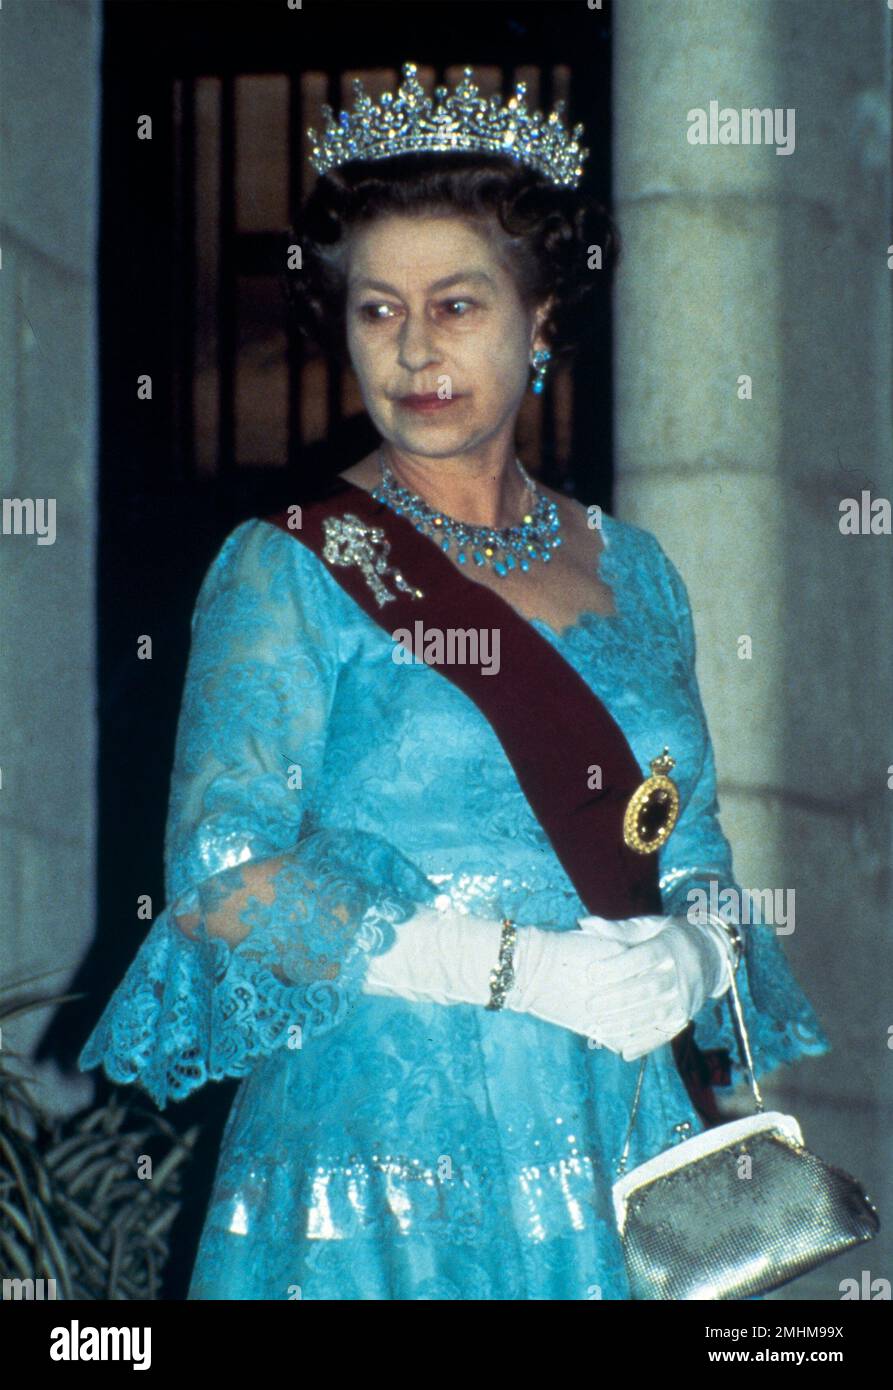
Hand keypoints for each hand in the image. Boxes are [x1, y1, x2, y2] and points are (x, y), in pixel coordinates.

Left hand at [573, 913, 732, 1059]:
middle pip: (648, 988)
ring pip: (655, 1013)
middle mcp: (681, 973)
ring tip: (599, 1027)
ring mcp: (686, 997)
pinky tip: (625, 1052)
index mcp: (669, 946)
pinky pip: (666, 1032)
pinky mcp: (685, 1016)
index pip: (643, 957)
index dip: (617, 966)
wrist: (711, 954)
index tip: (591, 973)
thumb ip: (618, 930)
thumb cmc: (668, 937)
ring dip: (627, 1023)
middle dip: (617, 998)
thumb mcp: (649, 927)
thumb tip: (585, 924)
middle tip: (590, 1005)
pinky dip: (645, 1044)